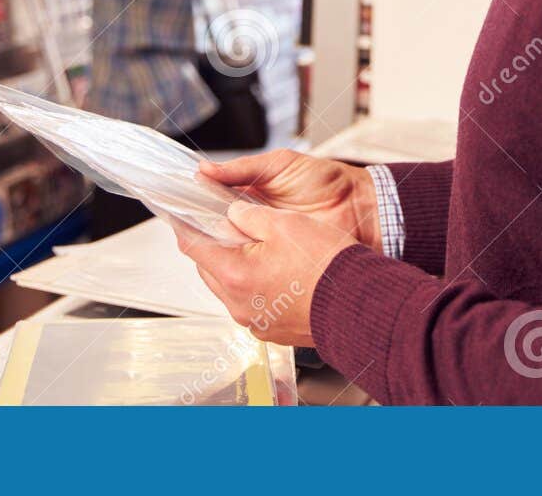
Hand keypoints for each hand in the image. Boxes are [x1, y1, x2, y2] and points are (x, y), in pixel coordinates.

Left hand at [175, 201, 355, 345]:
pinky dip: (254, 285)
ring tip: (258, 247)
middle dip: (214, 244)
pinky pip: (251, 303)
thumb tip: (233, 213)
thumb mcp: (284, 223)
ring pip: (229, 286)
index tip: (182, 212)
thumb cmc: (326, 265)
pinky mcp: (272, 330)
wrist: (360, 303)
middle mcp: (238, 304)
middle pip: (209, 267)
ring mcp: (255, 321)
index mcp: (234, 274)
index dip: (185, 223)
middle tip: (227, 224)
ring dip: (235, 265)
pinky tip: (275, 271)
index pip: (192, 245)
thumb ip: (249, 215)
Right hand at [198, 149, 381, 251]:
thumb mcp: (279, 165)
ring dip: (221, 248)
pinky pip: (252, 269)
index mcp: (249, 196)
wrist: (359, 208)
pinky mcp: (277, 265)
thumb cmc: (325, 181)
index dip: (195, 205)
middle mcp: (252, 223)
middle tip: (190, 227)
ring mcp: (264, 247)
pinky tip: (235, 261)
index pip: (212, 204)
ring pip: (229, 253)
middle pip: (215, 231)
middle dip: (203, 229)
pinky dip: (242, 266)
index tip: (177, 204)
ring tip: (213, 242)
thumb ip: (242, 168)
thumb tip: (203, 169)